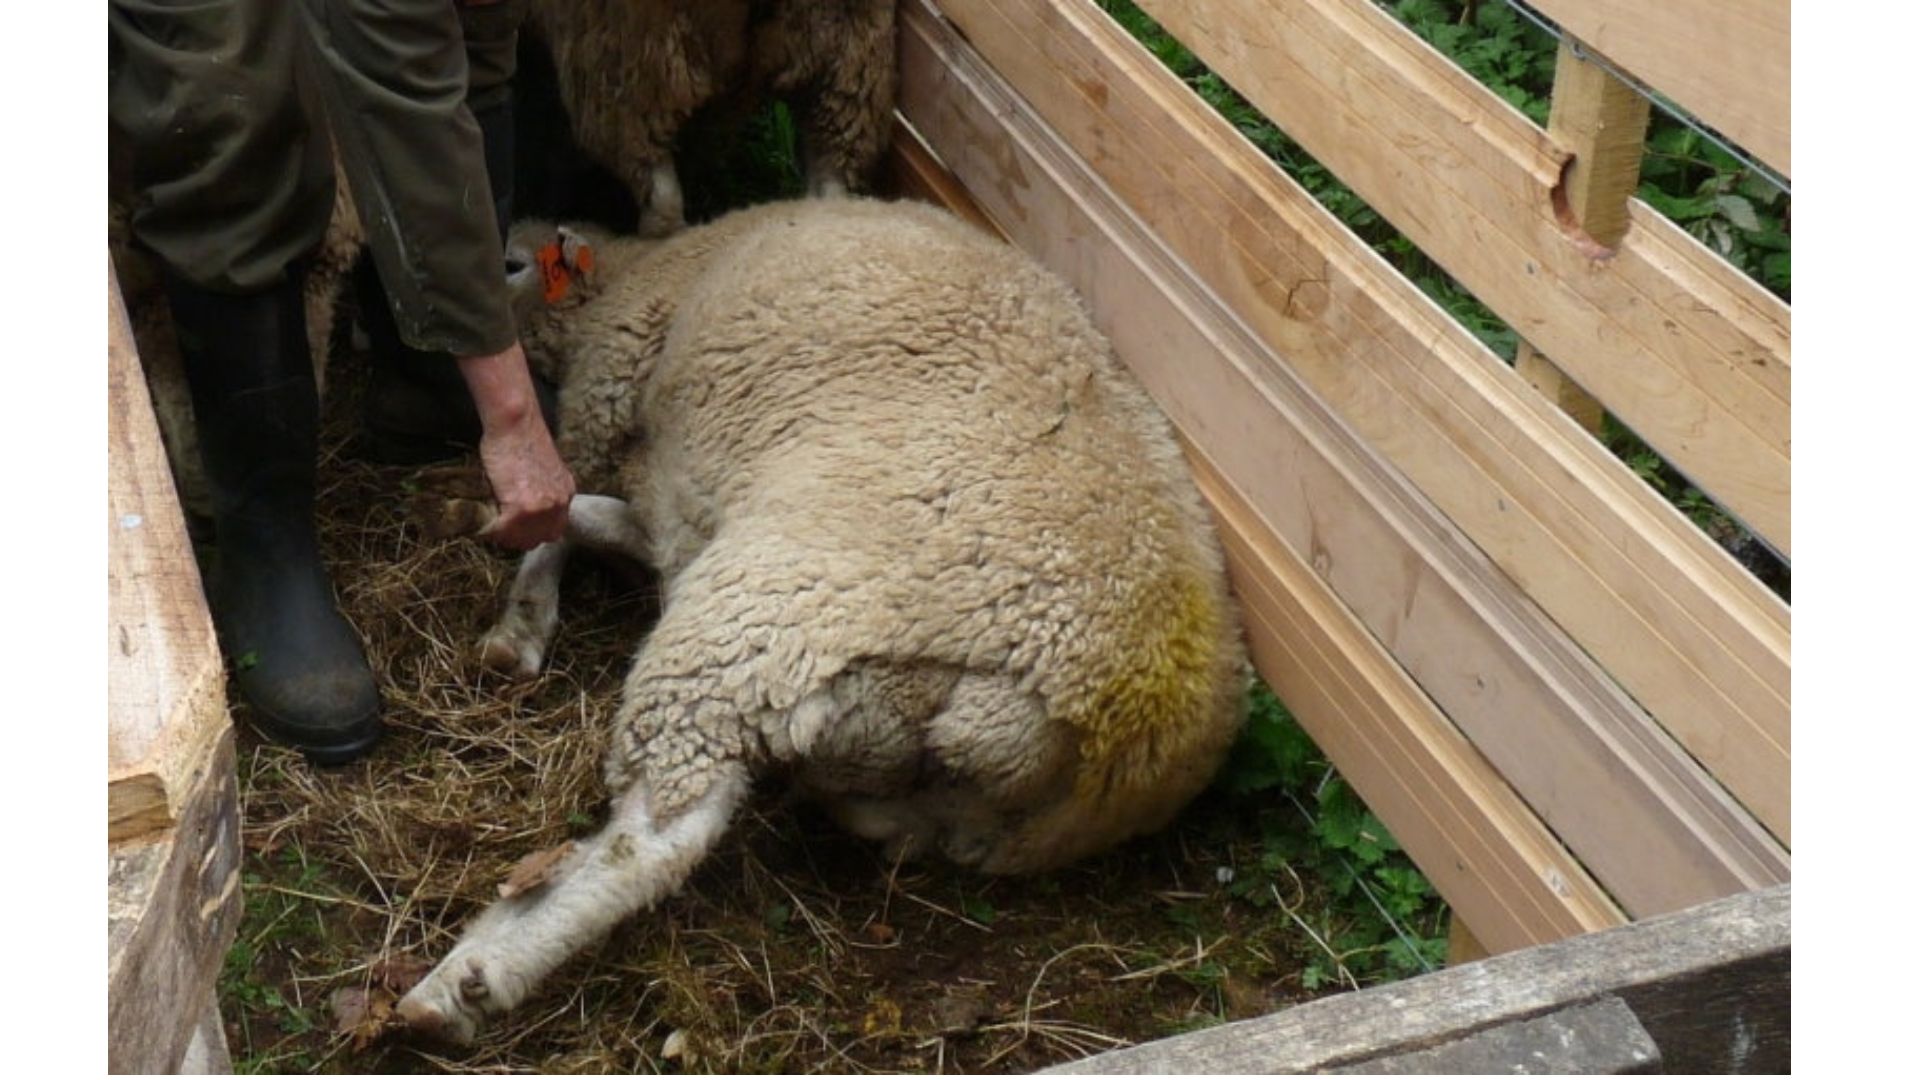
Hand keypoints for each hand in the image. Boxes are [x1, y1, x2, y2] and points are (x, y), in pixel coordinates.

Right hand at [458, 342, 574, 549]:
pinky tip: (483, 524)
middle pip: (540, 539)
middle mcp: (559, 503)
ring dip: (504, 536)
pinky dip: (491, 531)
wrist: (515, 423)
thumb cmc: (522, 437)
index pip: (554, 529)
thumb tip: (523, 504)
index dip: (534, 531)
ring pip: (522, 539)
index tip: (517, 529)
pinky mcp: (521, 508)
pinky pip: (504, 532)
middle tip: (500, 531)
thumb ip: (542, 488)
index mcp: (565, 493)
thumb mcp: (543, 468)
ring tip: (491, 528)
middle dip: (519, 538)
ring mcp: (542, 508)